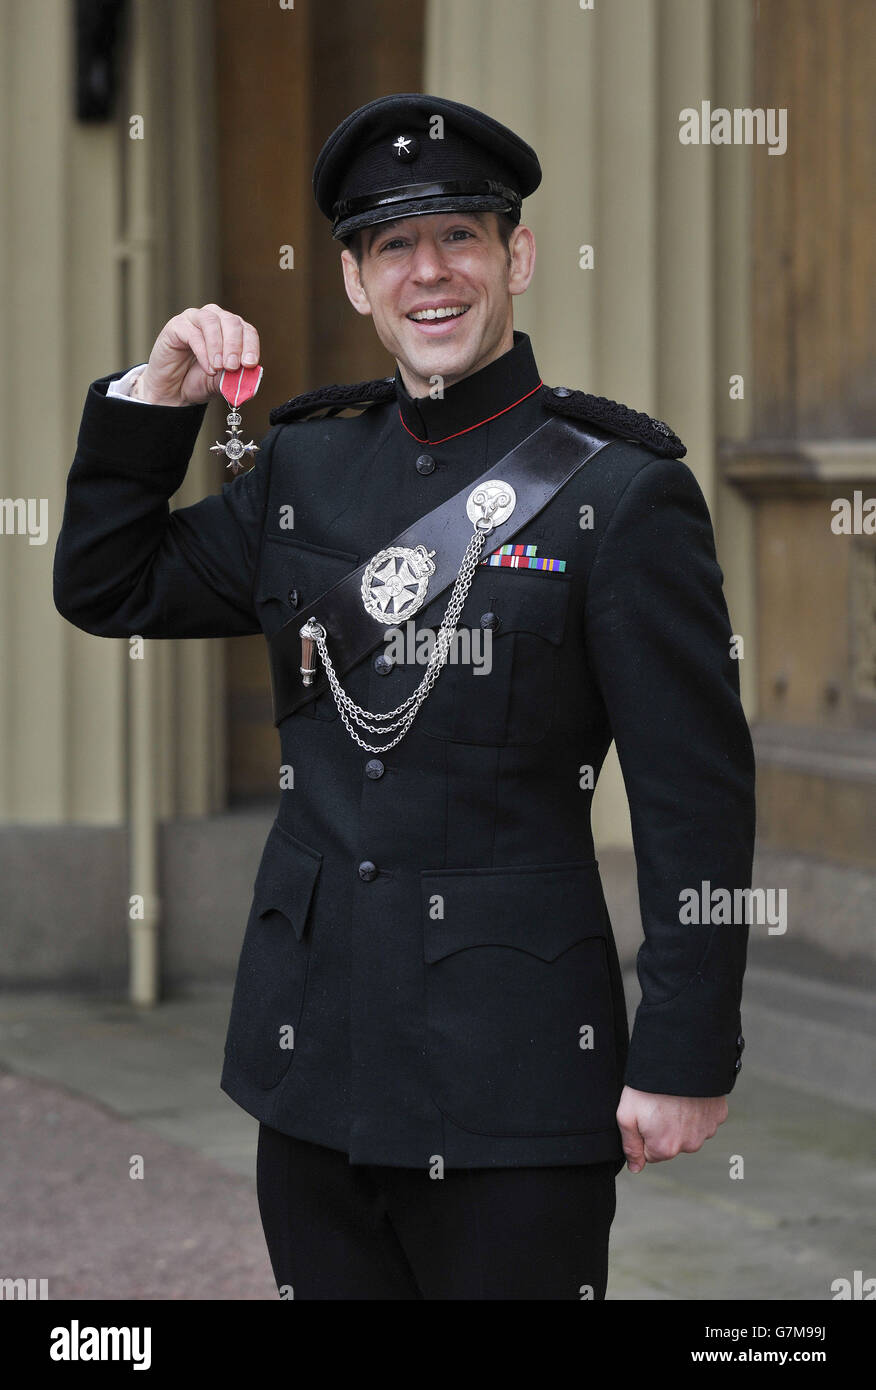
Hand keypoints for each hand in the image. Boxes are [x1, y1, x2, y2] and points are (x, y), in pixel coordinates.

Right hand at [133, 304, 260, 406]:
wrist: (174, 391)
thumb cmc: (200, 380)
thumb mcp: (224, 382)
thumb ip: (238, 377)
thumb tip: (253, 377)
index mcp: (231, 330)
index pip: (247, 330)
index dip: (251, 345)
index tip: (250, 364)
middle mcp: (214, 319)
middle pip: (231, 321)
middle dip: (235, 345)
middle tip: (233, 366)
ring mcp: (194, 319)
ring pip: (211, 321)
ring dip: (218, 346)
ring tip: (219, 367)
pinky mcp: (176, 326)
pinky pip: (192, 333)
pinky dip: (203, 352)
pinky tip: (208, 368)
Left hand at [616, 1086, 727, 1173]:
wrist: (678, 1060)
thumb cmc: (649, 1086)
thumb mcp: (626, 1115)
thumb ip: (630, 1146)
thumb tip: (635, 1167)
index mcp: (665, 1148)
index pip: (651, 1153)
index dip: (645, 1134)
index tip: (645, 1115)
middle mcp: (689, 1145)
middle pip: (672, 1143)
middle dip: (664, 1128)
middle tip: (658, 1104)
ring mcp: (706, 1130)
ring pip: (689, 1132)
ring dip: (682, 1120)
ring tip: (674, 1098)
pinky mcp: (718, 1115)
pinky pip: (705, 1118)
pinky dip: (697, 1109)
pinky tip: (689, 1096)